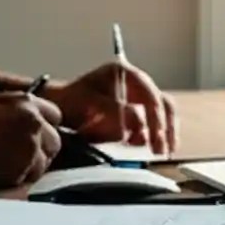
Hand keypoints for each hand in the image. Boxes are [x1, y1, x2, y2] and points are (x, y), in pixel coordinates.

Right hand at [0, 92, 62, 185]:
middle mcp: (33, 120)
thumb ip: (19, 115)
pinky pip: (31, 177)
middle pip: (54, 140)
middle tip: (16, 155)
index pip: (54, 115)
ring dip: (30, 166)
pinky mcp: (24, 167)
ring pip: (45, 161)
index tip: (32, 137)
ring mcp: (31, 145)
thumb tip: (36, 127)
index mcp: (25, 101)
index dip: (43, 129)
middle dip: (41, 149)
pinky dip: (19, 178)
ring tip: (3, 165)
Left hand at [46, 61, 178, 155]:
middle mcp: (136, 82)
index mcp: (124, 72)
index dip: (154, 116)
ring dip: (165, 133)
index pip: (148, 93)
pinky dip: (156, 136)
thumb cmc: (71, 102)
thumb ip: (114, 111)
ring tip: (162, 152)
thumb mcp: (88, 103)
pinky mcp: (138, 112)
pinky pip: (154, 123)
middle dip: (163, 127)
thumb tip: (138, 124)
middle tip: (161, 149)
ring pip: (163, 113)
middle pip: (161, 103)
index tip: (154, 136)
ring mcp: (138, 97)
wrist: (60, 110)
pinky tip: (152, 149)